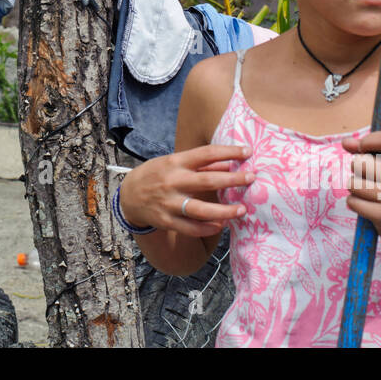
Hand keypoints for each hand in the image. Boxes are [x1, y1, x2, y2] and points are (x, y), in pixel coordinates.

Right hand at [119, 144, 251, 238]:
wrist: (129, 195)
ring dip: (224, 210)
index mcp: (176, 163)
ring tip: (242, 210)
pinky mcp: (166, 220)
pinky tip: (221, 226)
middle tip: (251, 179)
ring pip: (200, 210)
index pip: (205, 154)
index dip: (228, 152)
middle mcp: (173, 182)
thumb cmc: (158, 175)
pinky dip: (207, 228)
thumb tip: (229, 162)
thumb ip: (200, 164)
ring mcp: (169, 203)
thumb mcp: (174, 163)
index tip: (248, 151)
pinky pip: (190, 228)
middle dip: (232, 180)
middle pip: (207, 181)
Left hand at [341, 131, 380, 249]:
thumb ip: (369, 151)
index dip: (367, 141)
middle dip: (356, 170)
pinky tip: (367, 207)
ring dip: (354, 189)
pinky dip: (354, 203)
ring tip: (369, 194)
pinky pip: (353, 202)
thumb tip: (346, 142)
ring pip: (353, 184)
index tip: (362, 149)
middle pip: (360, 163)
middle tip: (368, 179)